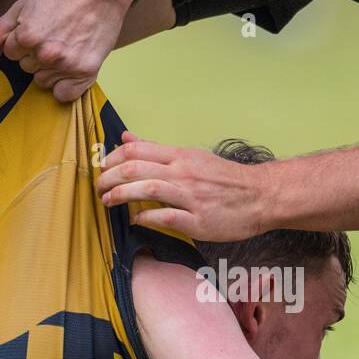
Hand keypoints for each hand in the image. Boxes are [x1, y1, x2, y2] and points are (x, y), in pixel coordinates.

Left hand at [0, 0, 129, 101]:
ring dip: (51, 70)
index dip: (23, 41)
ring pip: (43, 82)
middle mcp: (46, 53)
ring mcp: (66, 65)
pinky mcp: (85, 72)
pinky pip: (63, 94)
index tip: (40, 29)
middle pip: (27, 69)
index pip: (11, 54)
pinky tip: (72, 65)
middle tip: (55, 36)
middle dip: (36, 55)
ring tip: (66, 47)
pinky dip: (66, 85)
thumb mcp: (23, 7)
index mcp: (26, 36)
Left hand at [97, 131, 270, 239]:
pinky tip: (136, 219)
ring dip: (120, 196)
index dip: (112, 159)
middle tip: (98, 188)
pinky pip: (166, 217)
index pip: (136, 150)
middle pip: (135, 169)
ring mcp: (191, 197)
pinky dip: (146, 217)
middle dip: (109, 179)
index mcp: (181, 156)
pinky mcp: (199, 221)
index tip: (103, 169)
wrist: (260, 196)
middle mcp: (183, 173)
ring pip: (147, 189)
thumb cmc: (224, 179)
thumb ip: (157, 150)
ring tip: (107, 202)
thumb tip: (126, 137)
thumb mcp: (191, 156)